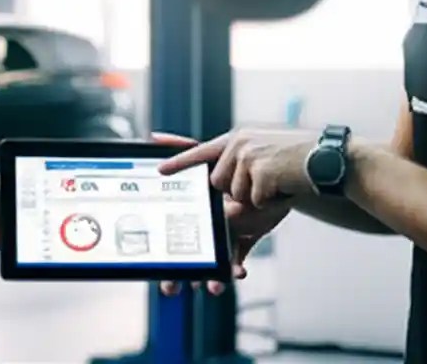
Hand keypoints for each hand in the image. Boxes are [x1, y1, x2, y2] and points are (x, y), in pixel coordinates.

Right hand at [152, 133, 292, 295]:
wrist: (271, 172)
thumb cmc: (233, 162)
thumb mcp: (208, 154)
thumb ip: (183, 148)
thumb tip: (155, 137)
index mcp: (190, 212)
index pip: (170, 241)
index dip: (165, 263)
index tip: (163, 279)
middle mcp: (203, 226)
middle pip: (186, 258)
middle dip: (179, 279)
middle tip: (173, 290)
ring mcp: (222, 235)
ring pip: (211, 264)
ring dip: (211, 278)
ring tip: (212, 287)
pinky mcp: (243, 240)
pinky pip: (236, 260)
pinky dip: (236, 269)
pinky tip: (238, 272)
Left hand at [158, 128, 315, 206]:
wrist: (330, 160)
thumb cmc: (297, 164)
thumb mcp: (265, 155)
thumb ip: (241, 164)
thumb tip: (218, 186)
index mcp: (239, 138)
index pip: (202, 150)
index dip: (179, 161)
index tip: (160, 170)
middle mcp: (240, 142)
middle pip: (218, 183)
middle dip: (237, 193)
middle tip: (267, 182)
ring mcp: (249, 154)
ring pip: (235, 195)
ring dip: (256, 198)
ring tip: (278, 182)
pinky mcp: (260, 170)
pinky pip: (254, 201)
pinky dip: (270, 201)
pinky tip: (285, 186)